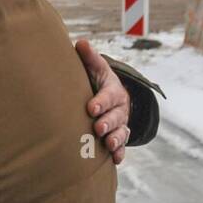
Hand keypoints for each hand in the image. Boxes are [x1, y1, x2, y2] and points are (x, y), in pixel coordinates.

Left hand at [76, 39, 130, 164]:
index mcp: (113, 91)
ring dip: (116, 139)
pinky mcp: (118, 136)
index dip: (101, 101)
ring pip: (121, 132)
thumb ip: (89, 58)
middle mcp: (119, 108)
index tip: (91, 107)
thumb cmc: (98, 81)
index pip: (108, 96)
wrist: (112, 96)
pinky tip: (115, 159)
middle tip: (98, 127)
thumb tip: (81, 43)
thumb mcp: (96, 68)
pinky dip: (119, 153)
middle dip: (108, 122)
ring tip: (108, 144)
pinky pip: (121, 146)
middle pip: (116, 116)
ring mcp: (120, 124)